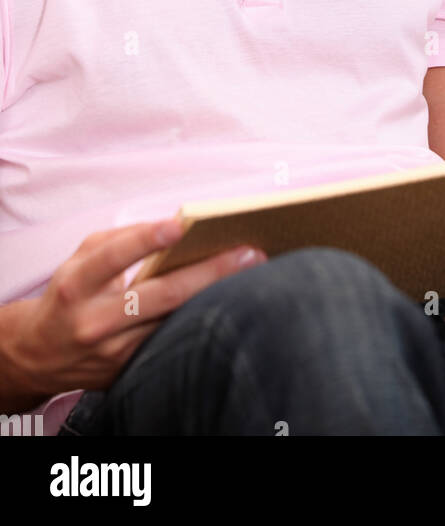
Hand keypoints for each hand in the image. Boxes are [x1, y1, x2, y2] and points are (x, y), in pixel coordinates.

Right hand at [2, 219, 266, 405]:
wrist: (39, 355)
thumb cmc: (69, 294)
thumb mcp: (80, 258)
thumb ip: (122, 239)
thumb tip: (175, 228)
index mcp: (76, 286)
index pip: (112, 258)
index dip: (145, 239)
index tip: (181, 223)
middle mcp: (94, 321)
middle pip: (159, 296)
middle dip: (209, 272)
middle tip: (249, 251)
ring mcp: (113, 353)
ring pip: (173, 323)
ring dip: (216, 297)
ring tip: (253, 271)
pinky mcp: (128, 373)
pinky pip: (171, 342)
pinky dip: (201, 320)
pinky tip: (229, 302)